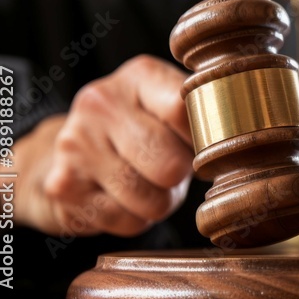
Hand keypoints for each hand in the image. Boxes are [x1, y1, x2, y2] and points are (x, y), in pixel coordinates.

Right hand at [0, 55, 192, 237]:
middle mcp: (101, 103)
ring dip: (161, 201)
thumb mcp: (168, 104)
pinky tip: (125, 199)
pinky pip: (126, 221)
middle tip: (175, 171)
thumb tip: (235, 143)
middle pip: (170, 163)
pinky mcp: (63, 186)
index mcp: (139, 76)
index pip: (184, 111)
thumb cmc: (140, 127)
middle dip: (181, 177)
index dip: (205, 140)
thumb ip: (200, 113)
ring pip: (150, 199)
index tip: (208, 148)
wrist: (72, 151)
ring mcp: (77, 145)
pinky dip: (136, 219)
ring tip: (151, 184)